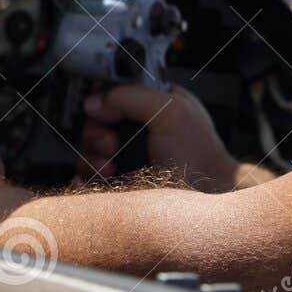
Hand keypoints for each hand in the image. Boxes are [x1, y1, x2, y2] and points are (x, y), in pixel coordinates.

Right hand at [80, 84, 237, 191]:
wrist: (204, 196)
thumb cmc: (199, 155)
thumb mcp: (170, 110)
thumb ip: (132, 96)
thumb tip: (94, 102)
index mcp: (154, 105)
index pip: (112, 95)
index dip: (103, 104)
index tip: (106, 115)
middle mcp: (139, 130)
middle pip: (95, 125)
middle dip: (97, 135)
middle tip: (112, 146)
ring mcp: (128, 157)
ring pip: (89, 152)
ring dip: (93, 159)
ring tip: (112, 167)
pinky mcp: (121, 182)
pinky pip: (89, 179)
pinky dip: (87, 179)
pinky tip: (103, 179)